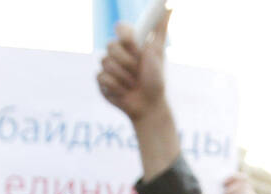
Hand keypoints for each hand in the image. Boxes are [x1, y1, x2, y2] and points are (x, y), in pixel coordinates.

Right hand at [97, 11, 171, 125]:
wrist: (149, 106)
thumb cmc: (155, 81)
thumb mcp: (158, 53)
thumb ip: (160, 30)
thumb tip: (170, 7)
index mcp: (130, 42)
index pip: (120, 27)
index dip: (126, 37)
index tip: (135, 46)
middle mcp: (117, 51)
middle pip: (111, 46)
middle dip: (128, 62)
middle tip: (139, 72)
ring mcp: (107, 65)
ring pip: (106, 63)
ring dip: (125, 77)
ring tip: (133, 84)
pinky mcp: (101, 80)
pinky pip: (102, 77)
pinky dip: (117, 87)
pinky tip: (124, 92)